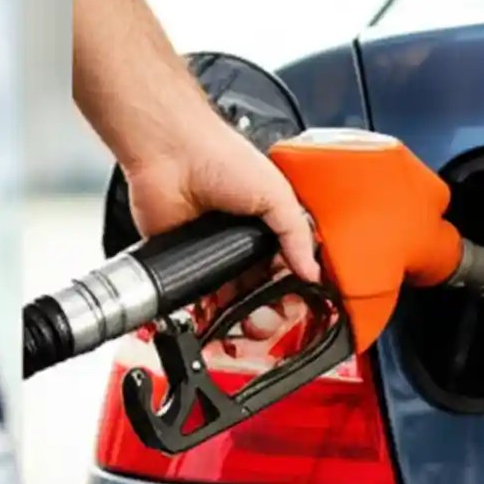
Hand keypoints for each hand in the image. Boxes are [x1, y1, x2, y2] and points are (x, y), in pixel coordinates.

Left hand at [124, 124, 319, 339]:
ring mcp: (209, 250)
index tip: (296, 305)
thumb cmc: (219, 156)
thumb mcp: (276, 193)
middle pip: (257, 286)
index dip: (292, 287)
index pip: (285, 264)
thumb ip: (296, 234)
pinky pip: (193, 292)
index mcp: (265, 221)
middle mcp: (238, 238)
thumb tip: (311, 270)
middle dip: (265, 309)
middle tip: (268, 324)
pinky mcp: (180, 259)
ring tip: (243, 327)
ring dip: (234, 313)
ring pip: (226, 295)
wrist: (172, 156)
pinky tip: (211, 314)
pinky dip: (201, 307)